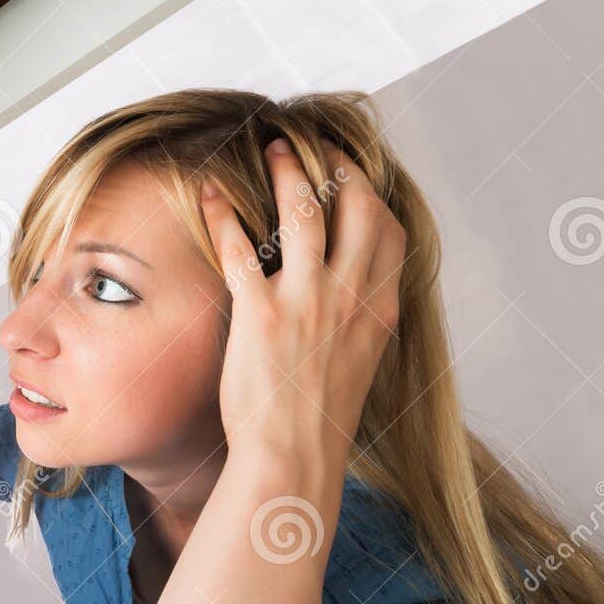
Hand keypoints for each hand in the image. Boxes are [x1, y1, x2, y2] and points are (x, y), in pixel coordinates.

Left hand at [200, 138, 405, 466]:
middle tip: (315, 146)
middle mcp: (351, 298)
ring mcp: (308, 302)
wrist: (294, 458)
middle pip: (359, 206)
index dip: (372, 193)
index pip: (391, 232)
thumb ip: (357, 324)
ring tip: (271, 147)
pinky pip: (241, 248)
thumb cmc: (317, 421)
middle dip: (338, 166)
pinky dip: (224, 214)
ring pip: (307, 212)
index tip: (353, 174)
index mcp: (379, 311)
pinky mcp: (262, 314)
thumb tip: (349, 303)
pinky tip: (211, 194)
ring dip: (289, 172)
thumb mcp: (358, 365)